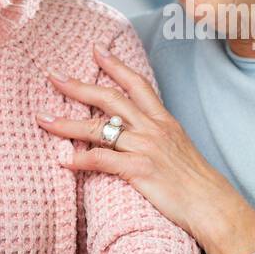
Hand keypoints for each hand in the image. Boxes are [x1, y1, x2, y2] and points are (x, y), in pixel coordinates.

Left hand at [37, 42, 248, 250]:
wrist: (211, 204)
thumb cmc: (195, 182)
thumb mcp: (179, 147)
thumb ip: (158, 135)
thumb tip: (137, 133)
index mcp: (163, 120)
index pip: (137, 83)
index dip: (115, 64)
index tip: (96, 49)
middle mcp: (153, 128)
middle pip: (110, 98)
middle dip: (79, 86)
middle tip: (54, 76)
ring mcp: (145, 148)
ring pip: (98, 128)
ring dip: (67, 123)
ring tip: (43, 119)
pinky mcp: (139, 170)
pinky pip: (102, 160)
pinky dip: (79, 159)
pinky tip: (63, 161)